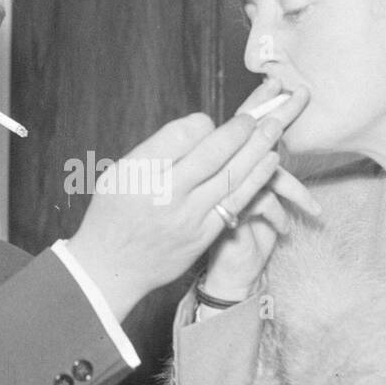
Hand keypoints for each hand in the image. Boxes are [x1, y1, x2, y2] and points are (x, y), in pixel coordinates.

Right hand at [69, 97, 308, 319]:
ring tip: (274, 129)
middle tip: (256, 117)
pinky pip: (235, 202)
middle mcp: (165, 194)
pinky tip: (269, 163)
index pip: (182, 135)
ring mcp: (187, 217)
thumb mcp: (120, 173)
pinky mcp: (203, 236)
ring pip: (231, 177)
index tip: (207, 122)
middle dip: (240, 131)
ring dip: (257, 150)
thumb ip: (157, 151)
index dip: (202, 124)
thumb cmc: (114, 213)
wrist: (111, 267)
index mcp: (140, 172)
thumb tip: (202, 128)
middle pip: (213, 153)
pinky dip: (255, 179)